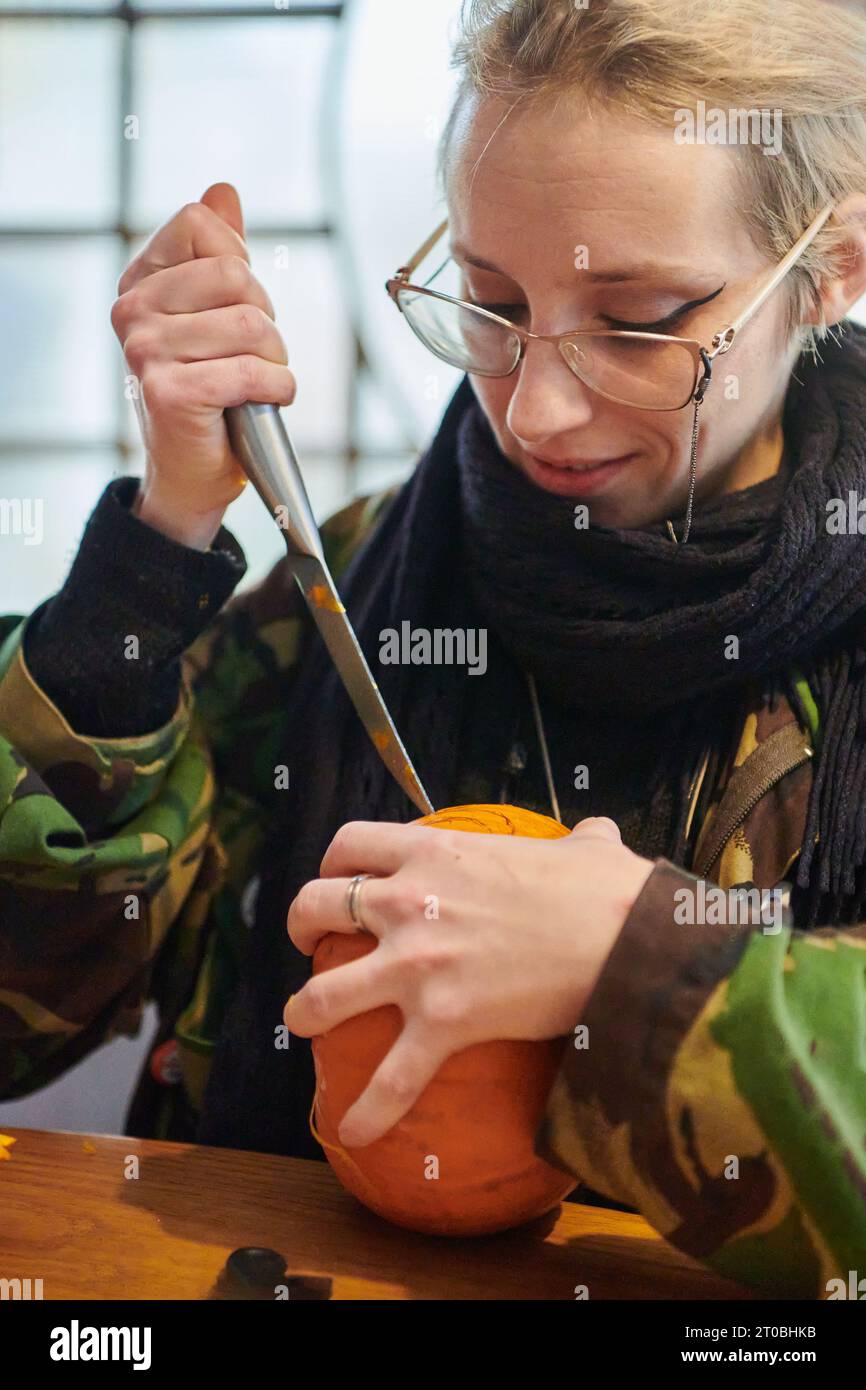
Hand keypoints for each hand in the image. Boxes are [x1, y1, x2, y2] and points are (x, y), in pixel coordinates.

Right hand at [111, 181, 296, 548]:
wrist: (193, 470)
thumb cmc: (211, 389)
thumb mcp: (215, 312)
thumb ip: (218, 251)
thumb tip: (222, 191)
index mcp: (141, 280)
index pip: (201, 224)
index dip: (241, 264)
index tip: (236, 307)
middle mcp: (132, 310)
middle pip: (235, 274)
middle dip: (265, 318)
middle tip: (252, 354)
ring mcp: (145, 350)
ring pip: (251, 325)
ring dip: (275, 360)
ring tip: (256, 383)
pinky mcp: (169, 392)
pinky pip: (251, 371)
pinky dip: (277, 389)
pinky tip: (265, 402)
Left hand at [285, 815, 653, 1146]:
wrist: (627, 942)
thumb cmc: (609, 892)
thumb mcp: (586, 850)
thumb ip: (578, 840)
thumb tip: (598, 836)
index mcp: (435, 853)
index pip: (351, 843)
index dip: (334, 862)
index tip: (340, 878)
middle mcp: (408, 903)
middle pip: (315, 906)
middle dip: (301, 927)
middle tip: (311, 944)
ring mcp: (418, 965)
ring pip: (322, 992)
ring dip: (303, 1011)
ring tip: (302, 1022)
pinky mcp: (442, 1022)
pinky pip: (391, 1078)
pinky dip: (368, 1110)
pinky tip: (353, 1131)